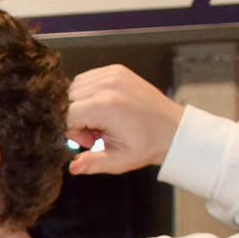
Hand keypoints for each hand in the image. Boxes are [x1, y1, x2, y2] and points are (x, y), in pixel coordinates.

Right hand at [64, 65, 185, 174]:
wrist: (172, 128)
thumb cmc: (147, 145)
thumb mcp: (118, 161)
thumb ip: (92, 163)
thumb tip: (73, 167)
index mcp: (106, 106)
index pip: (66, 115)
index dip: (73, 132)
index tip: (90, 141)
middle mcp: (108, 85)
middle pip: (67, 100)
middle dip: (75, 118)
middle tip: (97, 131)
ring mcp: (112, 74)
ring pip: (74, 89)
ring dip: (81, 105)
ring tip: (102, 119)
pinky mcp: (116, 70)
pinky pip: (86, 79)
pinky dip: (88, 94)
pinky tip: (104, 107)